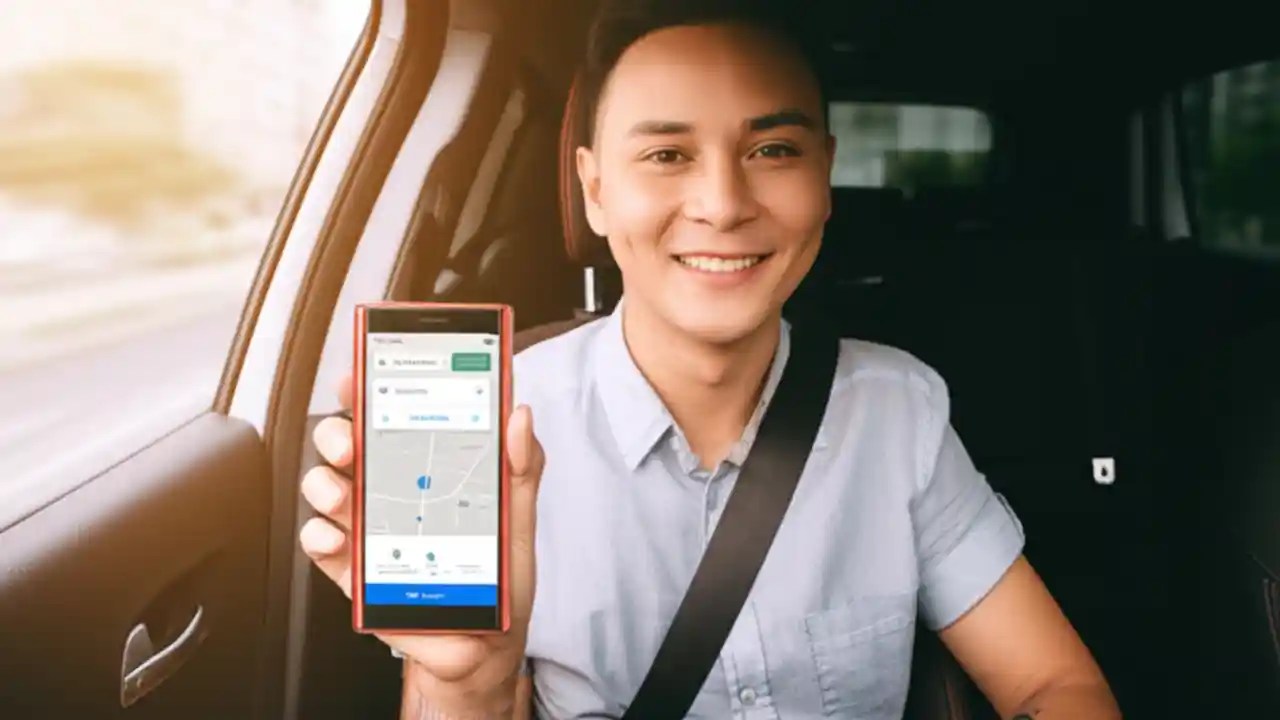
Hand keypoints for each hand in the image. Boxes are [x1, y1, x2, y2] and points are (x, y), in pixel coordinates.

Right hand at [299, 371, 543, 714]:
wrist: (487, 644)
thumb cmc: (500, 575)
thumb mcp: (518, 515)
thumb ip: (521, 465)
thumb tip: (520, 416)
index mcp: (426, 468)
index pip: (390, 418)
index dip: (368, 390)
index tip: (357, 373)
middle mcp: (389, 492)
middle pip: (347, 449)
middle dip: (338, 435)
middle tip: (351, 442)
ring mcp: (367, 530)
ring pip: (326, 491)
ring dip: (325, 485)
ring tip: (345, 495)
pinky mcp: (354, 571)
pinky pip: (323, 547)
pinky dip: (322, 538)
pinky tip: (339, 538)